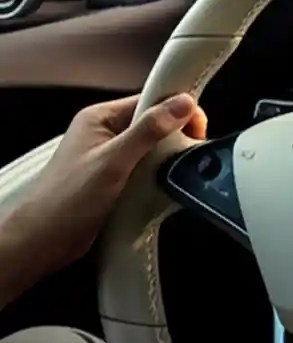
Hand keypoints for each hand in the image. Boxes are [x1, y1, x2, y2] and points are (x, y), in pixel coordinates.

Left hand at [0, 94, 205, 305]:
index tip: (197, 128)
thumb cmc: (65, 200)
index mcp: (100, 118)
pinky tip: (163, 185)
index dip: (177, 111)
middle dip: (174, 138)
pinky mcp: (116, 178)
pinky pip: (147, 168)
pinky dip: (159, 176)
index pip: (149, 100)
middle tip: (187, 155)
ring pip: (153, 148)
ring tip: (174, 173)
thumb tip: (181, 104)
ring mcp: (110, 157)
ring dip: (166, 160)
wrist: (44, 241)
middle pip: (154, 124)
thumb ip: (148, 130)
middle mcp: (105, 133)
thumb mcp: (113, 160)